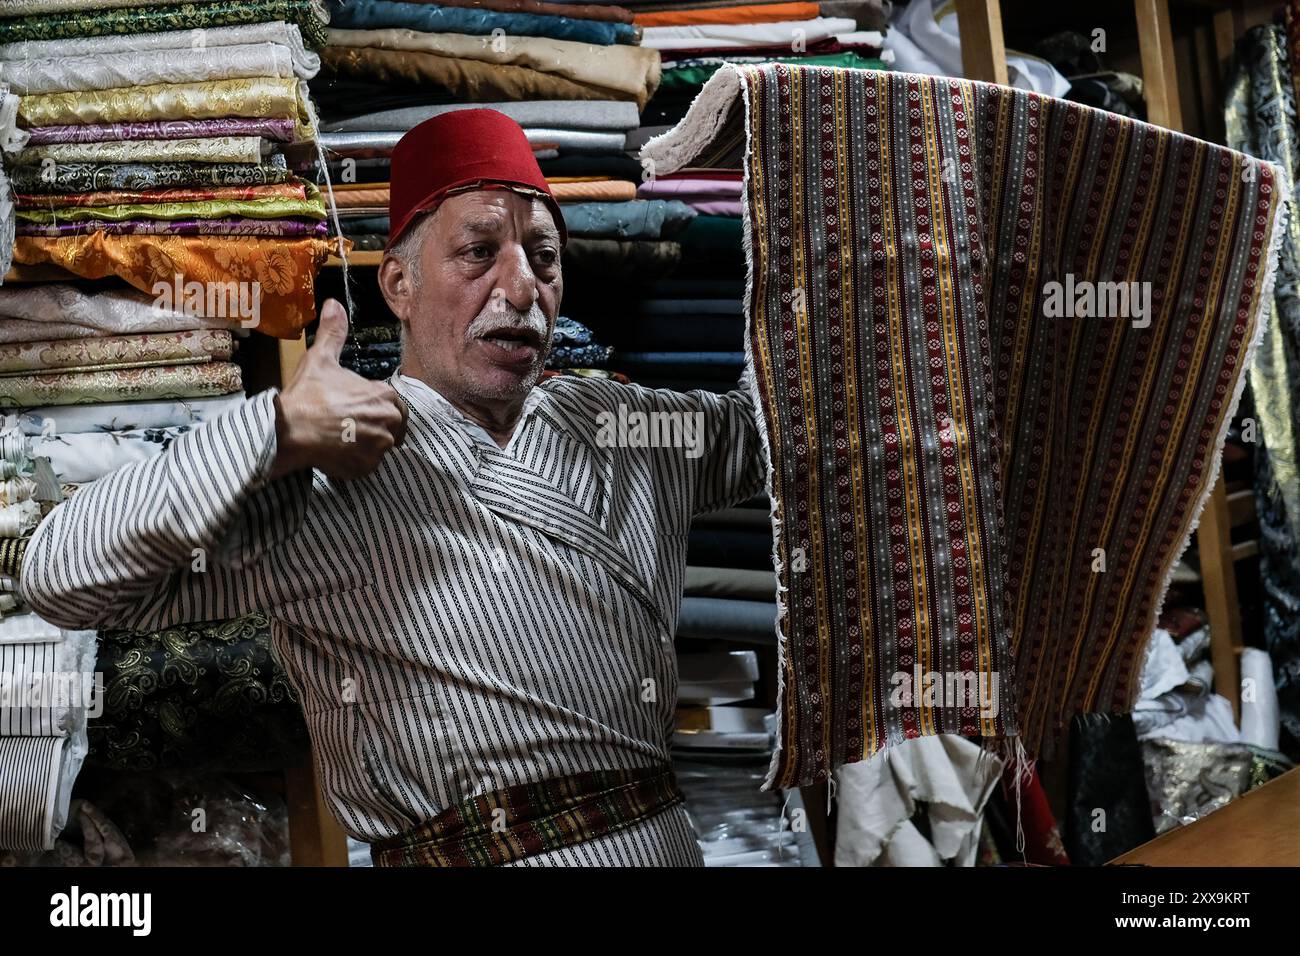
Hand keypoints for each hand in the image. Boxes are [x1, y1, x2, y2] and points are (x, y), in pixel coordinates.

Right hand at [270, 299, 407, 480]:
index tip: (353, 408)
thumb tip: (334, 304)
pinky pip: (368, 466)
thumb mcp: (320, 359)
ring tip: (340, 438)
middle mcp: (390, 421)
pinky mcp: (367, 468)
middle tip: (347, 424)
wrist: (289, 430)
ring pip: (380, 446)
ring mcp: (380, 447)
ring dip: (364, 443)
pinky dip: (355, 461)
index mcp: (385, 395)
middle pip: (390, 425)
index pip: (391, 402)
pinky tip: (337, 452)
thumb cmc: (307, 395)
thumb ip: (333, 332)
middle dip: (372, 424)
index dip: (371, 405)